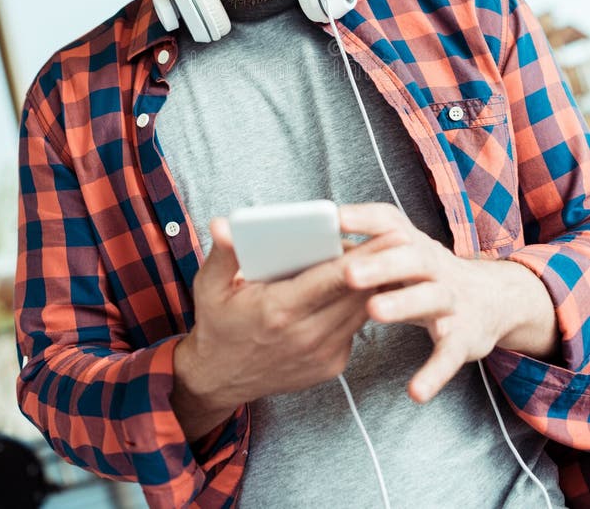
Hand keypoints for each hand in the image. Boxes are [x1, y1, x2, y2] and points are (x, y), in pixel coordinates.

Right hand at [172, 217, 371, 439]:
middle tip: (394, 236)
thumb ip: (223, 253)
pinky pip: (355, 328)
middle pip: (357, 293)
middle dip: (378, 264)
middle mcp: (306, 336)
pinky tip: (357, 287)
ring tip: (379, 256)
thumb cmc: (218, 323)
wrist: (219, 379)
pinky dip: (358, 306)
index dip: (365, 257)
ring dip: (372, 284)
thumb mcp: (210, 286)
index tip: (390, 235)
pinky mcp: (331, 366)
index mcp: (278, 311)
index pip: (332, 279)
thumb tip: (222, 224)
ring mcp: (322, 354)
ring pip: (362, 310)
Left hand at [341, 203, 558, 403]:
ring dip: (403, 304)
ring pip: (431, 298)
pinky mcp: (465, 337)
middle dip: (381, 264)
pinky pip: (449, 355)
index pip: (389, 222)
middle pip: (411, 257)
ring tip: (374, 312)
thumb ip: (361, 253)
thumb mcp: (398, 258)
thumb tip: (309, 248)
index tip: (334, 218)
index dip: (364, 218)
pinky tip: (415, 391)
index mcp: (412, 243)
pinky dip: (434, 373)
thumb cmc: (424, 276)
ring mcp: (452, 300)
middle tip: (349, 272)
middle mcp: (435, 266)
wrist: (493, 299)